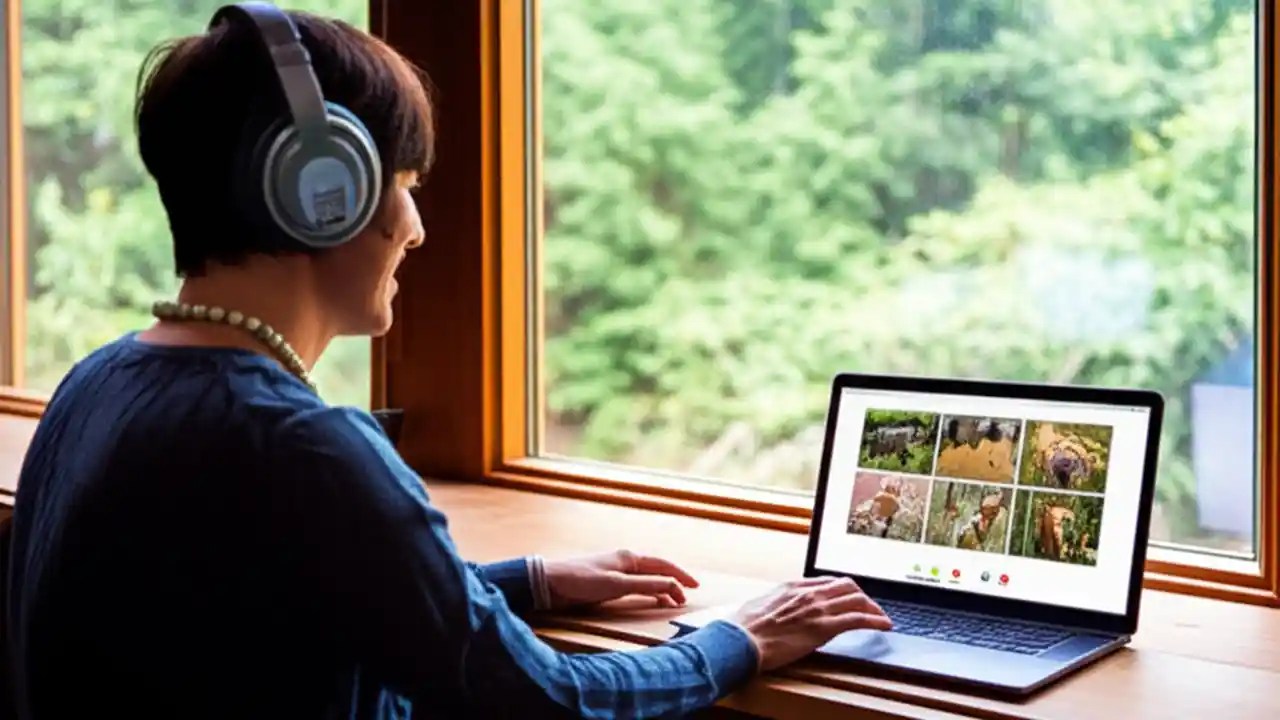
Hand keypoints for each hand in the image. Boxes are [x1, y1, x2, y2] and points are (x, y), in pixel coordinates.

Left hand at [544, 549, 699, 609]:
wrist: (550, 582)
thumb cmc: (581, 581)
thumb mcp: (616, 585)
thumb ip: (645, 585)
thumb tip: (673, 585)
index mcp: (629, 558)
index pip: (663, 565)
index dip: (681, 575)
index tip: (695, 587)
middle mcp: (625, 561)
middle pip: (657, 569)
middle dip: (674, 581)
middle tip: (687, 596)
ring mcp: (615, 570)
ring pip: (646, 577)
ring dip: (661, 587)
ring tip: (672, 600)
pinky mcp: (606, 581)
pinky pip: (635, 583)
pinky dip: (648, 590)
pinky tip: (648, 598)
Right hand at [728, 576, 892, 671]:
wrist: (741, 639)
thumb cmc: (745, 627)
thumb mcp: (762, 606)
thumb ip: (778, 604)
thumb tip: (781, 610)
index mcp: (793, 586)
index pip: (828, 581)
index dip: (844, 590)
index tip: (851, 597)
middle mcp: (808, 593)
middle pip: (847, 586)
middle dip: (862, 596)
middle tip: (870, 608)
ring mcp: (817, 608)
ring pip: (857, 599)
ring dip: (873, 608)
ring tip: (881, 618)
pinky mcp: (824, 627)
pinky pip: (858, 619)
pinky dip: (876, 621)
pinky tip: (885, 625)